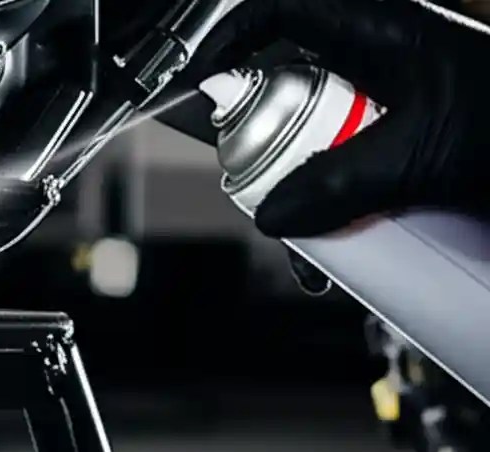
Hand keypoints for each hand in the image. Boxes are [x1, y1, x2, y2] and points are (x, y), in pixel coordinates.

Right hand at [181, 0, 489, 237]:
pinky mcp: (413, 150)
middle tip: (260, 187)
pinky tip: (347, 252)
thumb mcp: (424, 151)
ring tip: (314, 249)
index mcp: (384, 31)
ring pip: (321, 142)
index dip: (231, 38)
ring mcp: (398, 107)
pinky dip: (341, 215)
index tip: (202, 81)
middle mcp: (385, 62)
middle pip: (291, 88)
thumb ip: (340, 181)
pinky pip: (354, 176)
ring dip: (305, 197)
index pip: (281, 10)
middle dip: (266, 146)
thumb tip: (272, 210)